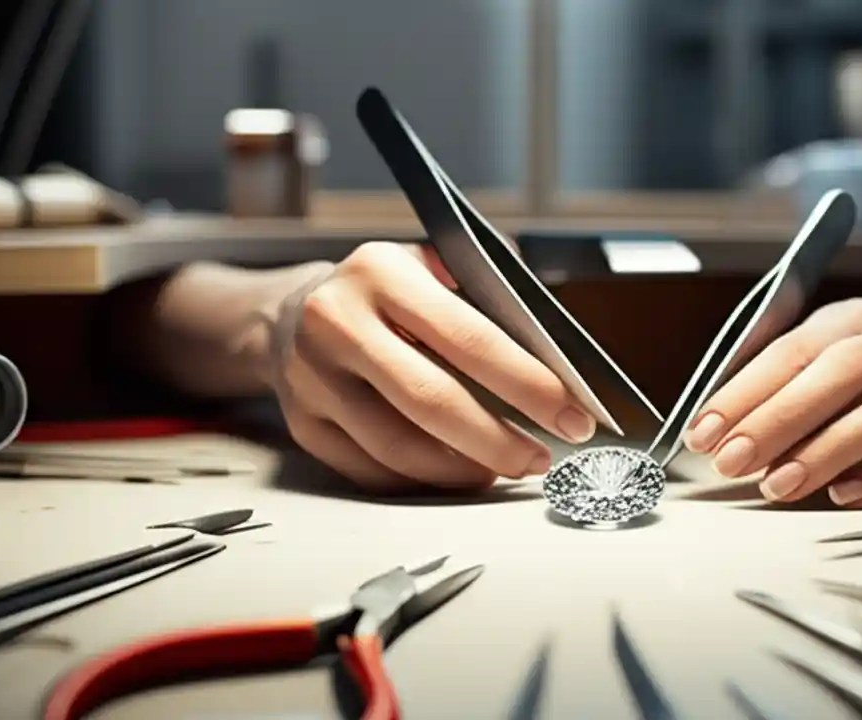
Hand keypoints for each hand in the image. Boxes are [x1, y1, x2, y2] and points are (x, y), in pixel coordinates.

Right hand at [268, 242, 595, 493]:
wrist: (288, 313)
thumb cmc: (384, 293)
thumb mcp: (430, 263)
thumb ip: (490, 291)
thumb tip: (560, 350)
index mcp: (380, 272)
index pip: (469, 338)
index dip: (529, 384)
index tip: (574, 415)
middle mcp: (336, 322)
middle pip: (432, 402)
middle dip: (501, 440)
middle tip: (542, 458)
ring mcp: (312, 379)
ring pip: (400, 448)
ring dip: (464, 470)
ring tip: (505, 467)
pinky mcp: (303, 426)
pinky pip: (374, 471)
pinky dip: (425, 481)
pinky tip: (459, 473)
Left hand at [683, 298, 861, 507]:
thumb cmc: (859, 377)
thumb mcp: (813, 358)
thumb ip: (764, 381)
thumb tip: (707, 422)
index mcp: (852, 318)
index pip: (792, 351)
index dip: (744, 394)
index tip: (704, 434)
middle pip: (844, 373)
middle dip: (781, 421)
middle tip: (734, 462)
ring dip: (831, 450)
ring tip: (780, 485)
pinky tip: (846, 493)